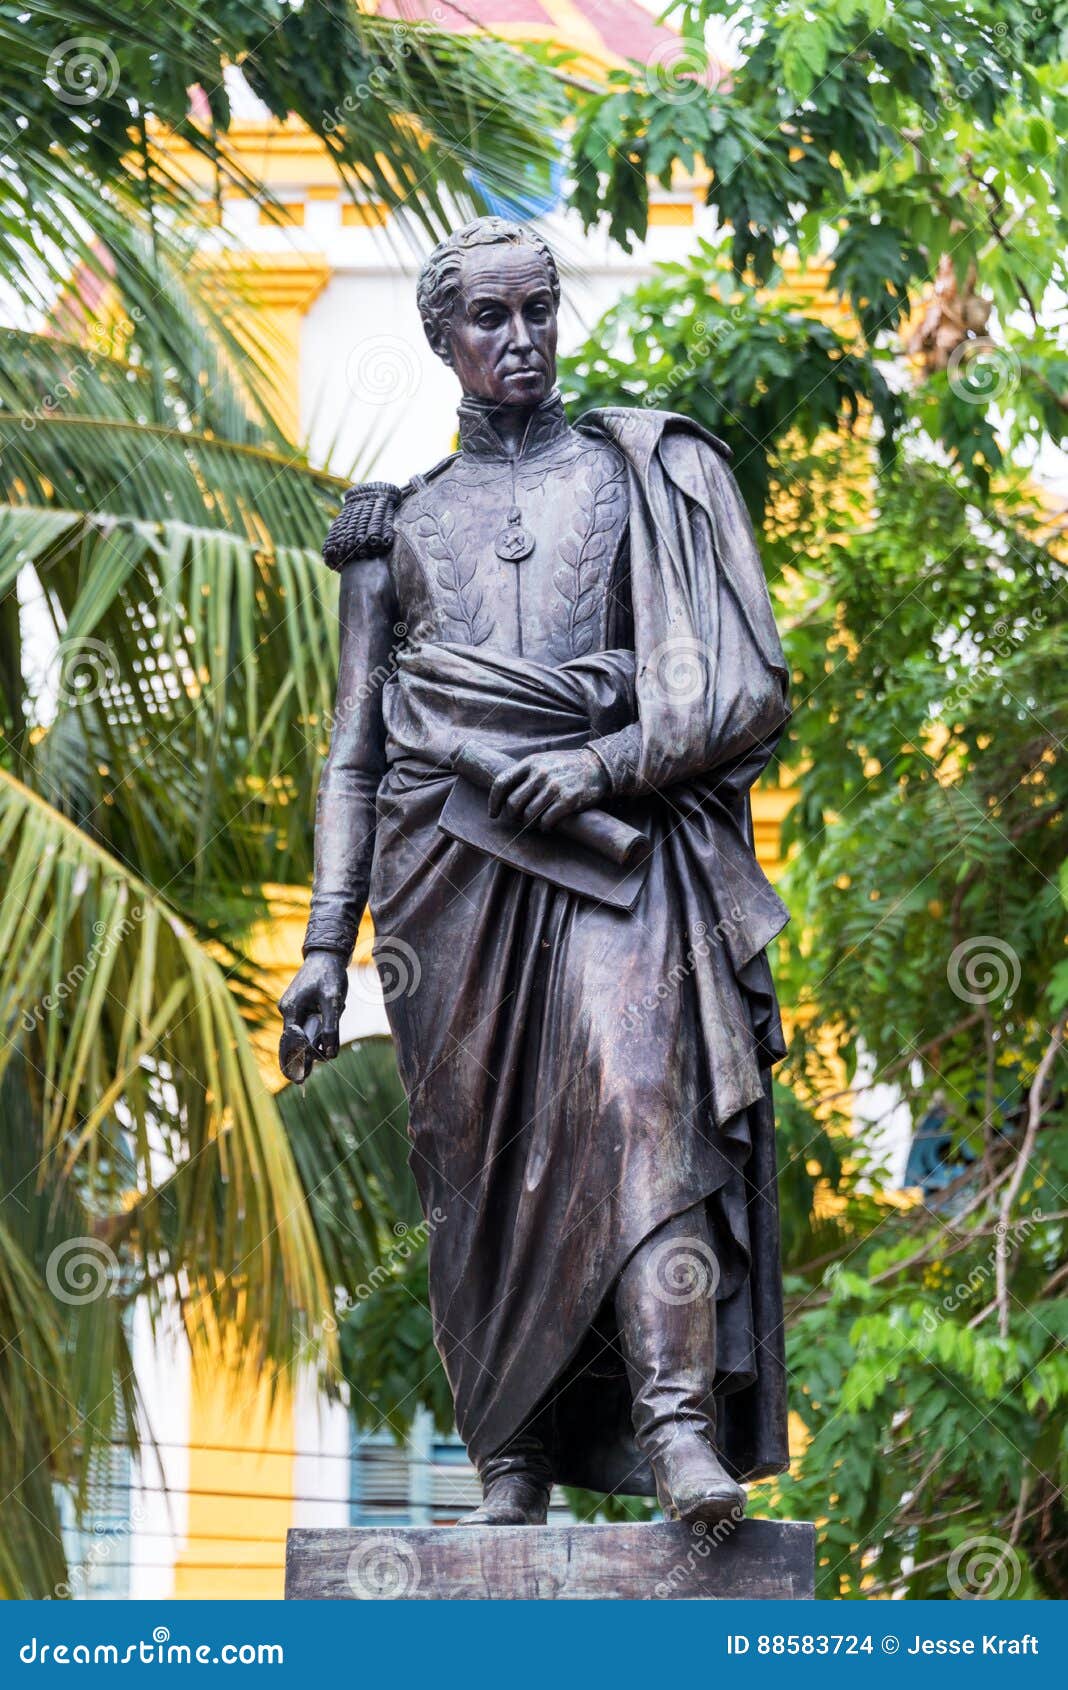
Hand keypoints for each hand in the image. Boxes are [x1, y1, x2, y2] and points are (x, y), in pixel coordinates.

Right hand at [278, 949, 348, 1074]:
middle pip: (293, 1041)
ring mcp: (292, 1007)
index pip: (291, 1042)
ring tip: (335, 1021)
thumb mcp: (333, 1002)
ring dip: (317, 1035)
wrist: (328, 954)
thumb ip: (331, 1028)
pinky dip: (319, 1024)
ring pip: (303, 1032)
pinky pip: (307, 1022)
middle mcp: (287, 1010)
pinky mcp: (300, 1004)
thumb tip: (329, 1054)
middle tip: (303, 1079)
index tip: (300, 1079)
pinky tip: (335, 1009)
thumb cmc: (330, 974)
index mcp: (290, 1009)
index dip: (296, 1061)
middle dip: (302, 1055)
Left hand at [488, 749, 608, 830]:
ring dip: (529, 824)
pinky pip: (547, 820)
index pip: (502, 783)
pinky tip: (547, 826)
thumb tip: (504, 796)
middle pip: (513, 803)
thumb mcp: (543, 761)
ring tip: (534, 824)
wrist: (598, 766)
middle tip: (518, 821)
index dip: (494, 802)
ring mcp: (555, 786)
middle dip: (513, 817)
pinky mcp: (569, 799)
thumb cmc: (566, 766)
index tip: (494, 814)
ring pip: (529, 815)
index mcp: (531, 763)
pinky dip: (544, 827)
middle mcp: (541, 773)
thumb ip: (525, 774)